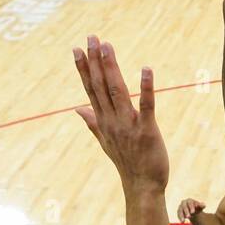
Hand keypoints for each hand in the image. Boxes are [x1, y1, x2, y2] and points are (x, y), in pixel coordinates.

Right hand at [72, 35, 167, 190]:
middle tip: (92, 38)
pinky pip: (147, 107)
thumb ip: (91, 122)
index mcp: (103, 121)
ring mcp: (128, 126)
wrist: (142, 187)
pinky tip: (146, 69)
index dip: (83, 68)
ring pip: (117, 92)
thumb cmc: (126, 162)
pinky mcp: (147, 131)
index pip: (90, 89)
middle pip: (100, 86)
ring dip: (111, 68)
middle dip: (94, 61)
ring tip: (107, 47)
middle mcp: (112, 120)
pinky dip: (146, 88)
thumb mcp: (105, 141)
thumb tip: (77, 108)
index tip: (77, 48)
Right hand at [177, 198, 205, 221]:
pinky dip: (180, 218)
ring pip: (180, 211)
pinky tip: (182, 222)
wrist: (193, 211)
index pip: (190, 203)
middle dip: (186, 212)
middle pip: (184, 207)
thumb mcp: (200, 207)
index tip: (193, 212)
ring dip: (181, 216)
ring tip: (183, 221)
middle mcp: (184, 202)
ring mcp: (180, 207)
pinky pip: (178, 215)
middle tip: (189, 216)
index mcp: (189, 200)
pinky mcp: (178, 211)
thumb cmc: (197, 208)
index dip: (191, 207)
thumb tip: (204, 205)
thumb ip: (202, 206)